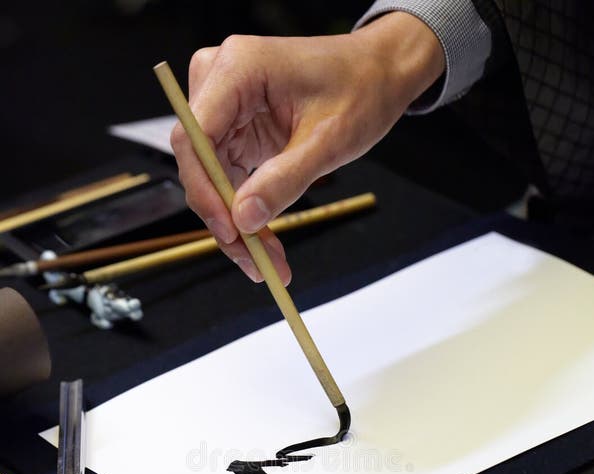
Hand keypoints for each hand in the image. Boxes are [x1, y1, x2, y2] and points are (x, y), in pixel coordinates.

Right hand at [171, 13, 444, 283]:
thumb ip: (283, 180)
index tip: (231, 232)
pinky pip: (228, 179)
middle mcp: (220, 82)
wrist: (378, 72)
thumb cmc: (360, 88)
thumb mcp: (328, 140)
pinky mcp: (235, 129)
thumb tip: (244, 220)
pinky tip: (265, 243)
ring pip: (212, 180)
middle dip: (225, 219)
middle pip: (200, 164)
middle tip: (257, 264)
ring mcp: (224, 106)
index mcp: (237, 68)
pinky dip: (245, 213)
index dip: (205, 190)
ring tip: (269, 263)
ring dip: (236, 225)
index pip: (195, 138)